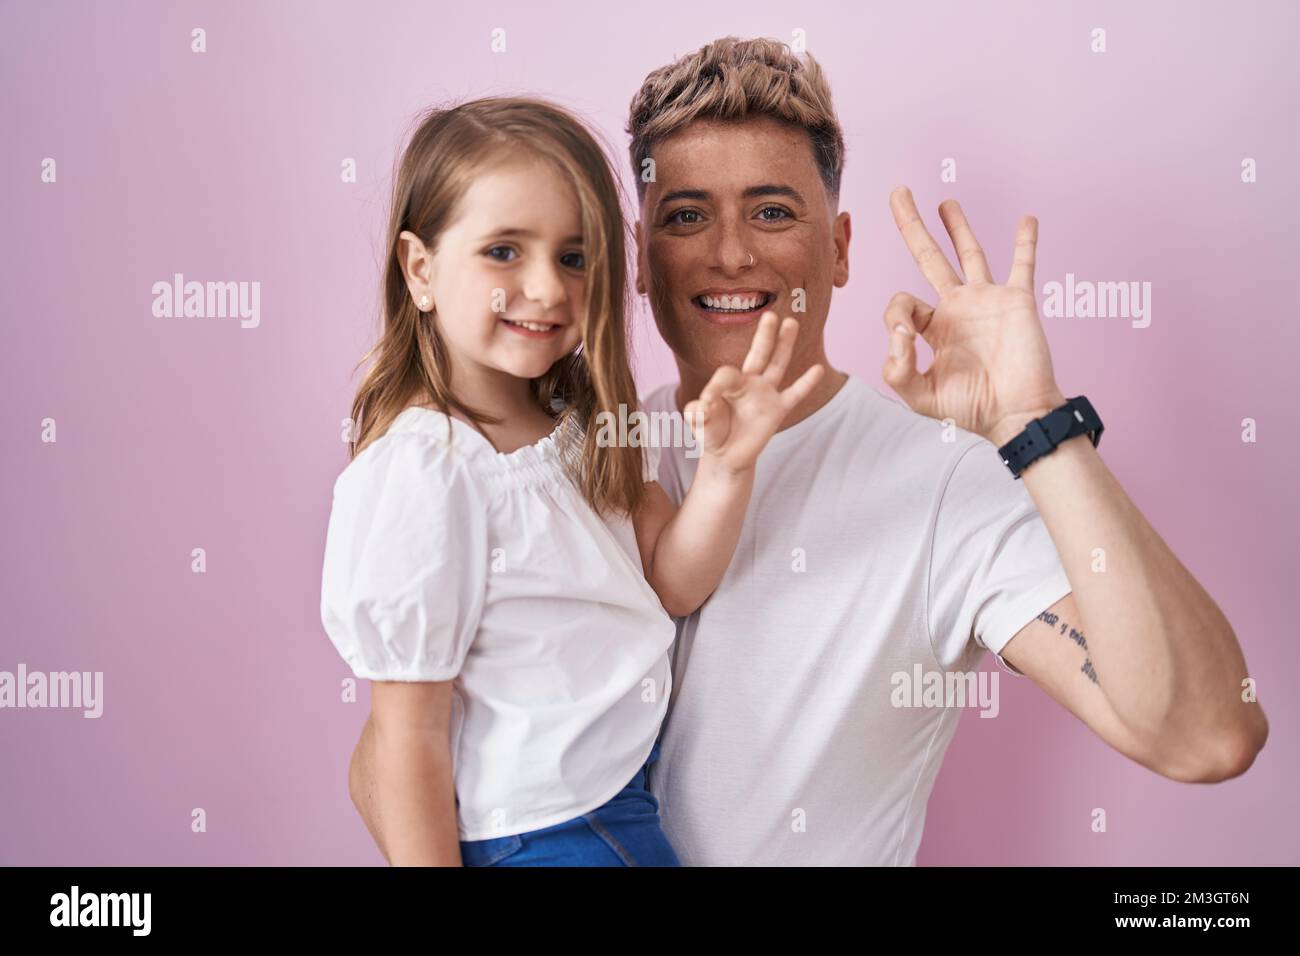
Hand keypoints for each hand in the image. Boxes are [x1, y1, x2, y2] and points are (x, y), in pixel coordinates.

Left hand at [685, 311, 824, 473]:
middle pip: (759, 353)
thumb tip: (703, 404)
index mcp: (728, 382)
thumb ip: (696, 412)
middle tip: (771, 314)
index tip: (706, 403)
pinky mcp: (777, 410)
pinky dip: (806, 383)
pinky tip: (818, 370)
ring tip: (791, 323)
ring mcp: (766, 394)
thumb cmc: (711, 433)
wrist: (726, 456)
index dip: (716, 386)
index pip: (727, 374)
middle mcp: (749, 382)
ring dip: (784, 344)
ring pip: (778, 364)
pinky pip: (794, 394)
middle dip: (765, 335)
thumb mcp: (698, 423)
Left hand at [883, 186, 1066, 446]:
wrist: (1016, 414)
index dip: (896, 318)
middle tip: (898, 194)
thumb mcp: (920, 396)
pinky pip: (1022, 265)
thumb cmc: (972, 409)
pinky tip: (1027, 220)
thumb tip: (899, 336)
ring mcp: (988, 301)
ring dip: (957, 226)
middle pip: (929, 258)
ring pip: (970, 253)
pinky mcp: (1016, 301)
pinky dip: (1025, 243)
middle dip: (912, 225)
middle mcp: (958, 308)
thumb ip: (898, 370)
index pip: (902, 303)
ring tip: (945, 203)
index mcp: (933, 328)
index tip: (906, 342)